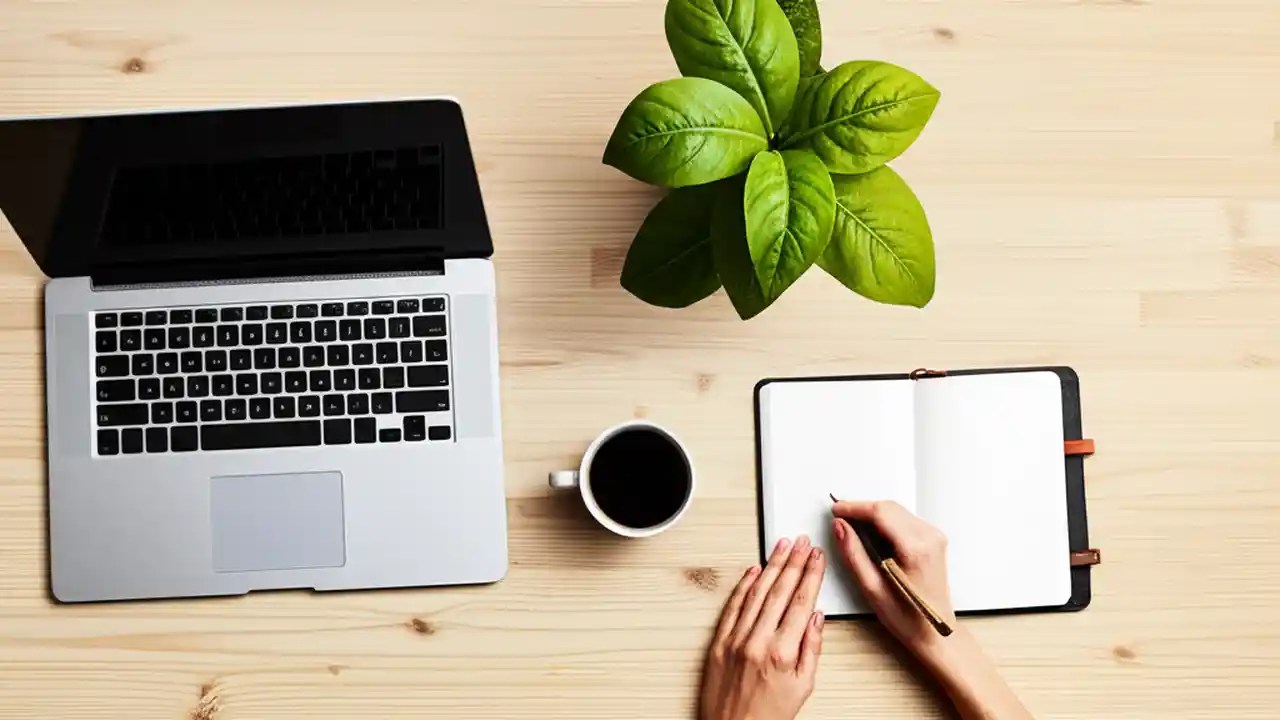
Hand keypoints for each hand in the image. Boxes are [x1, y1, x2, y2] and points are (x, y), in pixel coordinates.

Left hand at [700, 535, 825, 719]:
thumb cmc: (768, 716)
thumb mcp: (803, 687)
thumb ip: (812, 649)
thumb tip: (817, 617)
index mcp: (782, 652)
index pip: (801, 602)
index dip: (811, 575)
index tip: (817, 557)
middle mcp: (757, 641)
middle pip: (780, 591)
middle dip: (793, 561)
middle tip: (802, 541)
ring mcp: (735, 640)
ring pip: (756, 593)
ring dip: (771, 565)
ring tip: (781, 546)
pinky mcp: (718, 642)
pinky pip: (733, 606)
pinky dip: (743, 585)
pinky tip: (753, 570)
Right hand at [830, 501, 1031, 719]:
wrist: (936, 633)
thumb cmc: (909, 618)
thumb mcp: (872, 588)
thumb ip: (853, 552)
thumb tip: (840, 527)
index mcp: (916, 549)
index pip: (880, 512)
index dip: (854, 507)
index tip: (836, 510)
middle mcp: (929, 537)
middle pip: (888, 507)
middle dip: (862, 510)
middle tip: (840, 520)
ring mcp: (934, 537)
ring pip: (896, 511)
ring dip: (873, 516)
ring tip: (853, 530)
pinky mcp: (933, 540)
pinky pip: (904, 520)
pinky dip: (885, 523)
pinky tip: (872, 538)